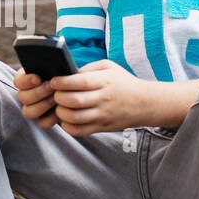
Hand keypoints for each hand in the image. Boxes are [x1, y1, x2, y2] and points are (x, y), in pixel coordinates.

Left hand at [15, 59, 145, 135]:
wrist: (144, 103)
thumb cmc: (124, 83)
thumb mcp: (109, 67)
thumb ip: (88, 68)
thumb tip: (68, 74)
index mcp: (104, 81)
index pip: (79, 82)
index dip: (62, 82)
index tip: (54, 81)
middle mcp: (103, 99)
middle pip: (73, 101)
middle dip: (58, 97)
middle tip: (55, 94)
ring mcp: (102, 115)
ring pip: (74, 117)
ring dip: (61, 112)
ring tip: (60, 106)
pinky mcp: (101, 127)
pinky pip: (79, 131)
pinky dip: (67, 126)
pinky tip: (66, 119)